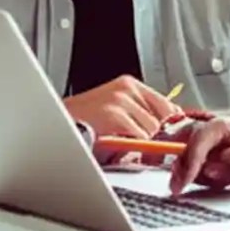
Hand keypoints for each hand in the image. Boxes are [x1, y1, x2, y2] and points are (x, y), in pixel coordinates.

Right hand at [64, 75, 180, 139]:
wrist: (58, 124)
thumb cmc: (85, 120)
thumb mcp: (116, 110)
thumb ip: (141, 114)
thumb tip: (168, 126)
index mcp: (128, 84)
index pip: (167, 103)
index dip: (171, 123)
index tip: (171, 134)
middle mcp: (126, 88)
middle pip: (164, 117)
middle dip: (158, 134)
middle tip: (147, 144)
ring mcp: (120, 100)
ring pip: (153, 129)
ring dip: (144, 141)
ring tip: (127, 143)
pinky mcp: (114, 114)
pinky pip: (140, 136)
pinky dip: (134, 146)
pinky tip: (120, 144)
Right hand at [168, 117, 229, 194]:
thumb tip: (209, 168)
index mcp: (221, 125)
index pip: (199, 140)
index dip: (190, 160)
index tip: (186, 180)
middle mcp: (208, 129)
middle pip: (181, 143)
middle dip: (179, 167)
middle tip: (177, 188)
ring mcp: (202, 140)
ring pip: (181, 155)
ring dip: (185, 173)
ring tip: (207, 184)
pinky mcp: (199, 152)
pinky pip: (187, 165)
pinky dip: (192, 175)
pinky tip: (211, 181)